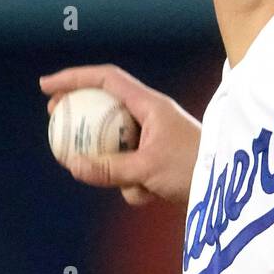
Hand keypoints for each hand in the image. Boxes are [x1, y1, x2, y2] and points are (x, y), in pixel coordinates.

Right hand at [39, 64, 201, 207]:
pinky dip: (134, 185)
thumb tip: (72, 165)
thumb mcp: (147, 169)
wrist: (227, 190)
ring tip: (128, 185)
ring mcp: (153, 136)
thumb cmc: (194, 169)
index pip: (106, 79)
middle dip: (81, 117)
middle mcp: (151, 115)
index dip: (74, 78)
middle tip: (55, 120)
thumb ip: (109, 168)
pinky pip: (131, 167)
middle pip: (105, 106)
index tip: (46, 87)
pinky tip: (153, 196)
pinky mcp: (157, 158)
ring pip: (115, 144)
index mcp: (150, 105)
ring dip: (115, 168)